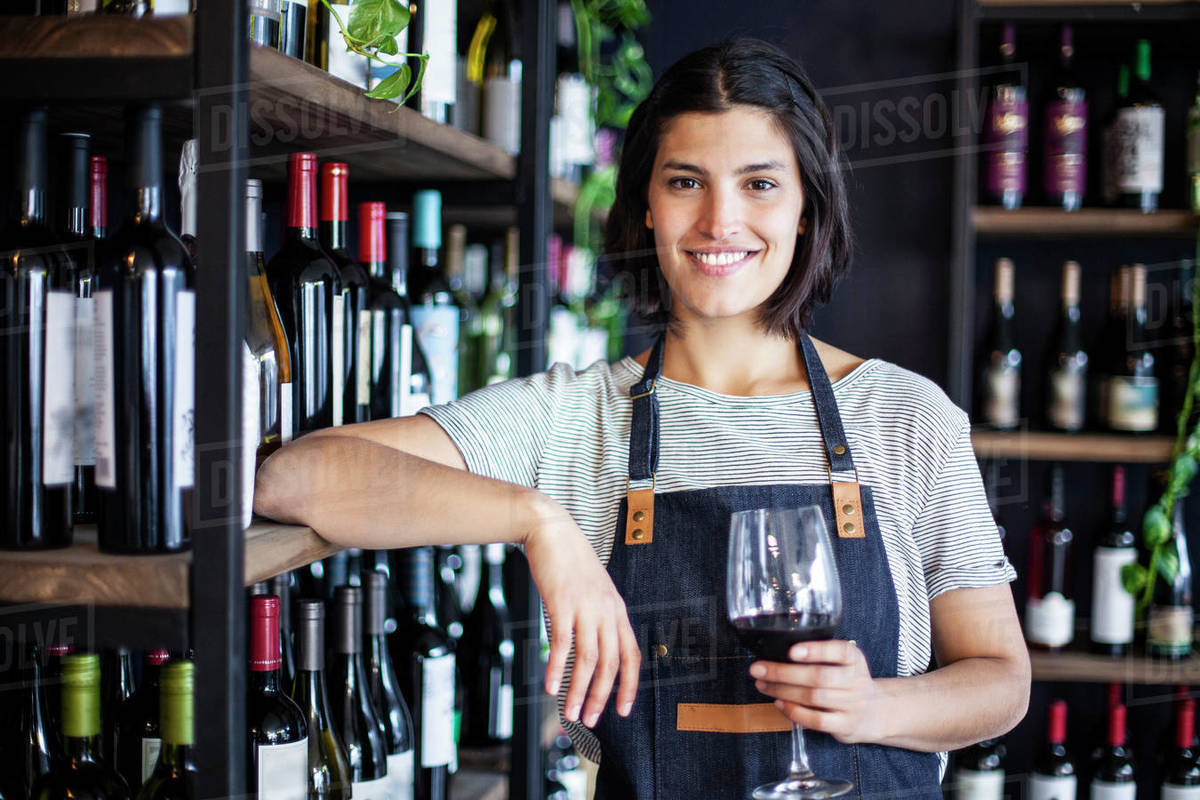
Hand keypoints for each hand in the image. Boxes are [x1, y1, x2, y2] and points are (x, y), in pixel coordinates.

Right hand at [523, 495, 640, 727]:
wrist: (552, 530)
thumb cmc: (569, 561)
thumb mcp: (592, 590)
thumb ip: (594, 618)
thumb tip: (586, 652)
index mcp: (616, 609)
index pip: (631, 654)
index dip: (629, 685)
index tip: (623, 709)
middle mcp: (606, 610)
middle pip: (610, 662)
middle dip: (602, 696)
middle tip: (592, 720)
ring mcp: (585, 607)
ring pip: (587, 659)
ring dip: (579, 690)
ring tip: (571, 712)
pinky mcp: (562, 603)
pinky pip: (562, 643)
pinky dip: (557, 669)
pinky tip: (549, 686)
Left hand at [749, 639, 882, 743]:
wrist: (873, 712)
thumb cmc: (846, 681)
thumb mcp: (842, 662)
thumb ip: (819, 655)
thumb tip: (776, 650)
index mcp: (854, 659)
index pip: (839, 651)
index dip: (816, 650)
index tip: (792, 651)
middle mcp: (856, 681)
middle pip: (819, 677)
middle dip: (784, 672)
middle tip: (758, 669)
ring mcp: (852, 705)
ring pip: (813, 698)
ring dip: (782, 690)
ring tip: (762, 684)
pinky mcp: (845, 726)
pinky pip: (816, 721)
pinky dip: (794, 711)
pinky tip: (778, 702)